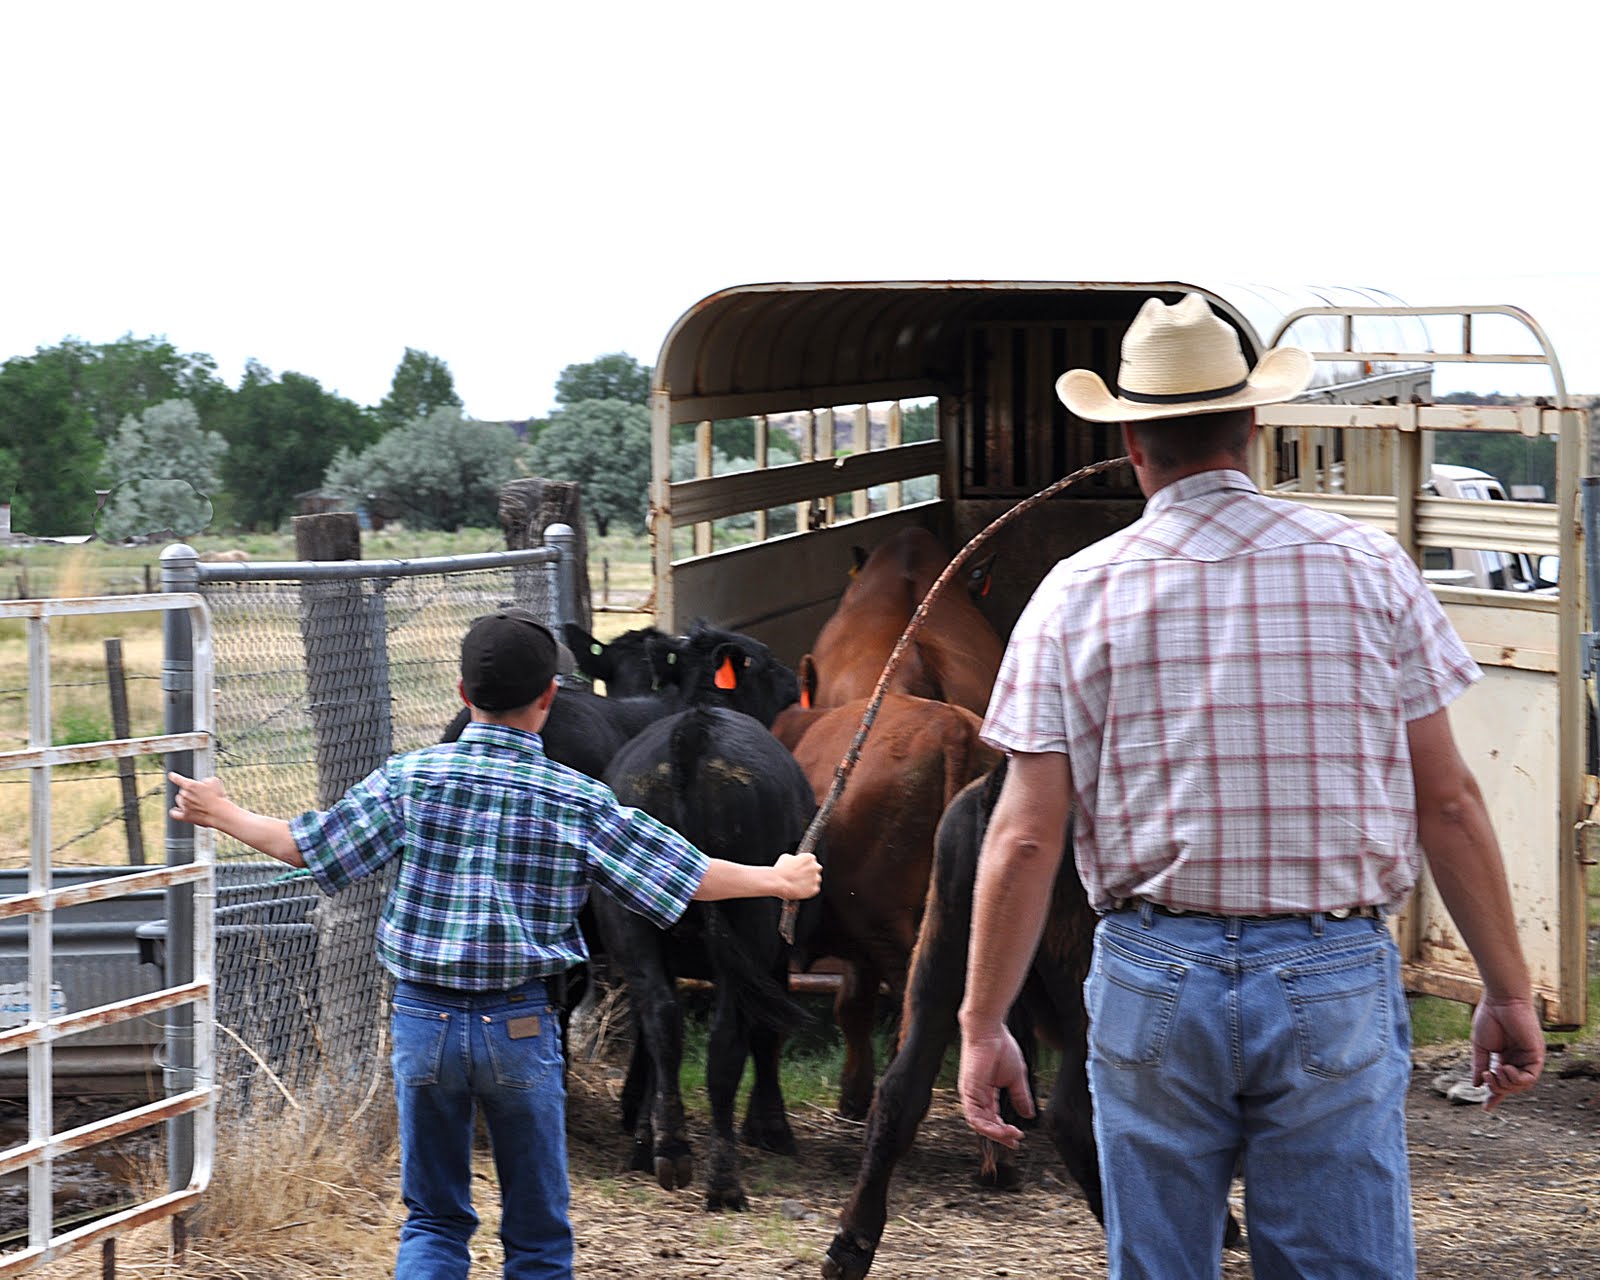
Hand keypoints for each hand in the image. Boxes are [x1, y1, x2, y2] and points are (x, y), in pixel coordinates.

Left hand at [167, 772, 232, 829]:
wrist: (219, 813)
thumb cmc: (218, 797)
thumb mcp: (215, 782)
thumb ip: (206, 781)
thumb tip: (204, 784)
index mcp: (190, 785)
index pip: (178, 779)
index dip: (174, 777)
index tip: (171, 775)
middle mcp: (184, 795)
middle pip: (182, 791)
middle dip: (190, 792)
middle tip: (201, 795)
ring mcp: (184, 806)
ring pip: (179, 800)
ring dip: (185, 800)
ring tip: (195, 802)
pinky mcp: (185, 817)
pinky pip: (174, 814)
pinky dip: (175, 812)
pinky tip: (177, 810)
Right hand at [771, 851, 821, 899]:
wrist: (778, 882)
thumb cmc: (780, 869)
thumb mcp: (786, 857)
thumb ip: (794, 858)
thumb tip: (794, 861)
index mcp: (809, 857)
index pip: (811, 860)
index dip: (804, 864)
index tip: (800, 868)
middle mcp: (815, 867)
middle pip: (815, 869)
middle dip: (809, 872)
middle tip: (800, 876)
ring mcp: (816, 879)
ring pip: (815, 880)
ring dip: (809, 881)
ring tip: (798, 884)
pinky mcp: (814, 889)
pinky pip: (813, 889)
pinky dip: (808, 890)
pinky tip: (800, 889)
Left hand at [957, 1022, 1034, 1148]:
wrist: (990, 1031)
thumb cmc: (1001, 1048)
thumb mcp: (1016, 1078)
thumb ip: (1020, 1097)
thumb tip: (1030, 1114)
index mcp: (987, 1093)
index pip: (994, 1118)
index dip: (1005, 1130)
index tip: (1019, 1137)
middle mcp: (977, 1096)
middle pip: (986, 1124)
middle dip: (1001, 1136)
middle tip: (1015, 1141)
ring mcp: (971, 1094)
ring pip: (979, 1124)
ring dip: (995, 1134)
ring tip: (1011, 1136)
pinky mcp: (968, 1091)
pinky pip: (973, 1116)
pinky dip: (986, 1126)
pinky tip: (1000, 1130)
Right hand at [1472, 996, 1544, 1110]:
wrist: (1500, 1000)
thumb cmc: (1489, 1018)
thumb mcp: (1480, 1046)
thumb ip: (1479, 1066)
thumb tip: (1476, 1085)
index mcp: (1505, 1057)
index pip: (1502, 1082)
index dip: (1494, 1095)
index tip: (1486, 1108)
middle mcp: (1519, 1060)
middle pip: (1511, 1087)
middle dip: (1497, 1088)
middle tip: (1486, 1076)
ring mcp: (1528, 1058)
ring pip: (1521, 1086)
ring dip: (1506, 1084)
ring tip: (1494, 1070)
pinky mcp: (1537, 1055)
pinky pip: (1530, 1077)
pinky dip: (1517, 1079)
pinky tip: (1505, 1068)